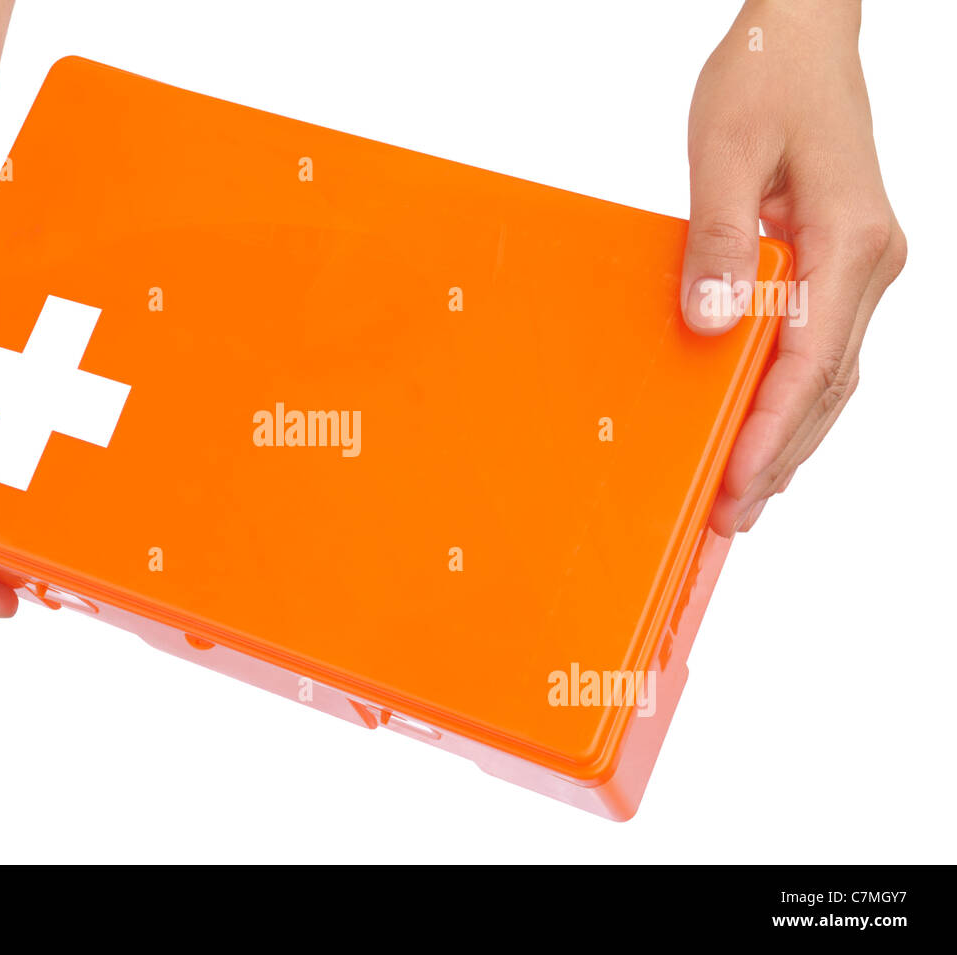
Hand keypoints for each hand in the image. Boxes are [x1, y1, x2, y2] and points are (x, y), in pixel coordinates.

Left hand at [680, 0, 904, 535]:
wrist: (800, 32)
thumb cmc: (766, 74)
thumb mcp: (721, 150)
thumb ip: (717, 239)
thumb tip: (712, 323)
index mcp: (849, 240)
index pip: (812, 362)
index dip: (773, 431)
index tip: (737, 481)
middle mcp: (869, 263)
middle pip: (827, 384)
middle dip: (780, 454)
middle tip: (731, 512)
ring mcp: (861, 266)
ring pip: (830, 374)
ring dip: (789, 436)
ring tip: (746, 492)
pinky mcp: (840, 263)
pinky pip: (821, 346)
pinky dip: (792, 396)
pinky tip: (762, 428)